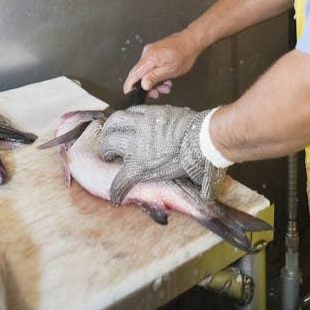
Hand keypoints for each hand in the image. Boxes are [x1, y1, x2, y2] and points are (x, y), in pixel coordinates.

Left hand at [100, 105, 227, 202]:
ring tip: (109, 159)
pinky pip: (120, 179)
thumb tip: (169, 120)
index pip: (128, 114)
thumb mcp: (177, 115)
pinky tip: (116, 194)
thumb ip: (166, 118)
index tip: (123, 128)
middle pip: (113, 124)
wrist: (202, 140)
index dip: (123, 122)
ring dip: (107, 152)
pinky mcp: (138, 166)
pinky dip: (117, 188)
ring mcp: (136, 146)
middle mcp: (139, 127)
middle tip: (111, 143)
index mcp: (150, 115)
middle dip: (109, 133)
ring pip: (109, 144)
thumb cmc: (197, 128)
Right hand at [123, 31, 201, 96]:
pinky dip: (157, 74)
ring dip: (155, 81)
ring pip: (146, 71)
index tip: (129, 94)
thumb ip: (154, 78)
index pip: (133, 74)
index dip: (129, 86)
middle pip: (139, 74)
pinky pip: (151, 66)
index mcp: (149, 58)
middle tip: (157, 93)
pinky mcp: (155, 51)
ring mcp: (151, 51)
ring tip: (166, 86)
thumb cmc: (184, 54)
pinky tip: (165, 78)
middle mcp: (147, 53)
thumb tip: (143, 85)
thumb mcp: (170, 70)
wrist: (192, 41)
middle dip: (148, 86)